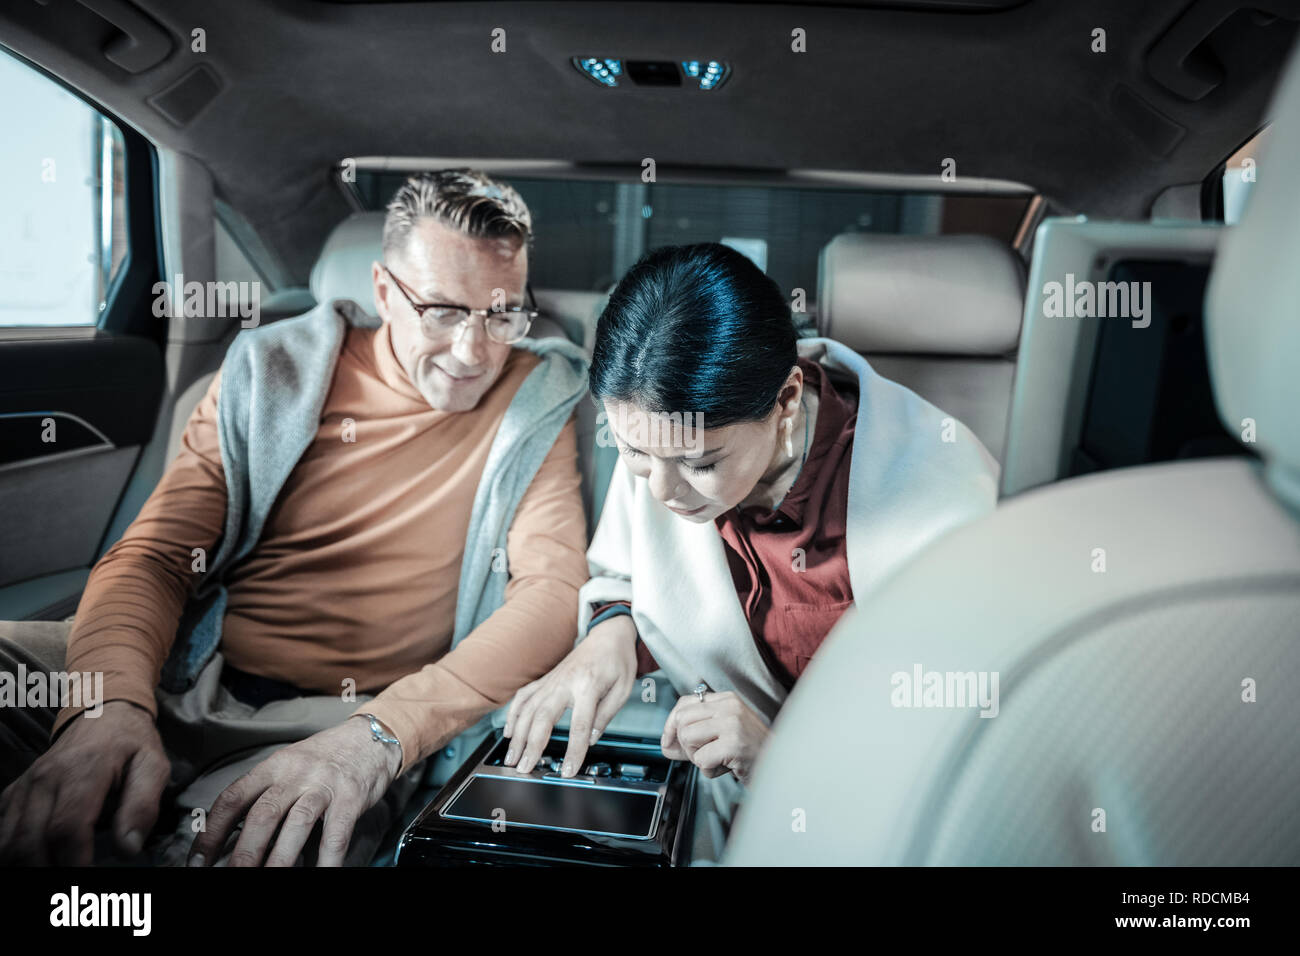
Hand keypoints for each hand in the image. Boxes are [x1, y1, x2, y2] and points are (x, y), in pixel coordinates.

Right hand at [0, 700, 169, 865]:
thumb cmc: (131, 744)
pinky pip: (1, 830)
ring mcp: (25, 786)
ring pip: (9, 841)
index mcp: (83, 770)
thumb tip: (128, 849)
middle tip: (71, 885)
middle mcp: (45, 778)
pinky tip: (35, 859)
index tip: (86, 878)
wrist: (104, 712)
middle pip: (29, 841)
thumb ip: (143, 806)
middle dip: (47, 870)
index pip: (67, 826)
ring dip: (27, 865)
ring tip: (55, 872)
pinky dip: (12, 852)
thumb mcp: (153, 766)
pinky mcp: (14, 793)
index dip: (73, 861)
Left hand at [188, 715, 400, 866]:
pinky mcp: (351, 797)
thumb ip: (266, 792)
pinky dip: (326, 861)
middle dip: (243, 853)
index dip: (212, 832)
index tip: (198, 861)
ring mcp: (325, 784)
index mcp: (274, 765)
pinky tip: (320, 874)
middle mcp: (296, 772)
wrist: (372, 737)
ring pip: (296, 824)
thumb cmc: (326, 757)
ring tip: (268, 880)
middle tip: (232, 875)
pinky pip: (335, 834)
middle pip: (262, 814)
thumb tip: (235, 835)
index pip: (233, 798)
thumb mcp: (290, 765)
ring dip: (278, 860)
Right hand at [503, 614, 637, 775]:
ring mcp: (551, 680)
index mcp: (588, 686)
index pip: (579, 725)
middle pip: (543, 718)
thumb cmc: (618, 660)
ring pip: (528, 709)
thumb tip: (591, 739)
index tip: (568, 770)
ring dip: (517, 735)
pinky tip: (508, 731)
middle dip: (531, 745)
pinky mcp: (545, 679)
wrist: (608, 634)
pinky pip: (524, 697)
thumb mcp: (623, 689)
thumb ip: (606, 715)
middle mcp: (564, 683)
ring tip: (511, 757)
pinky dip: (513, 714)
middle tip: (523, 767)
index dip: (573, 750)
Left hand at [661, 691, 769, 786]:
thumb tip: (666, 743)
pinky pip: (701, 759)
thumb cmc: (750, 752)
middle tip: (704, 754)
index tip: (669, 741)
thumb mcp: (724, 731)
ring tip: (718, 759)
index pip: (684, 703)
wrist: (781, 767)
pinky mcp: (733, 744)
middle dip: (686, 744)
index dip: (671, 724)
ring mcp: (732, 723)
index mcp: (726, 699)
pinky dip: (709, 770)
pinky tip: (726, 767)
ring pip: (688, 738)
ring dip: (698, 757)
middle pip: (682, 721)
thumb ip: (696, 731)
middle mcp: (729, 706)